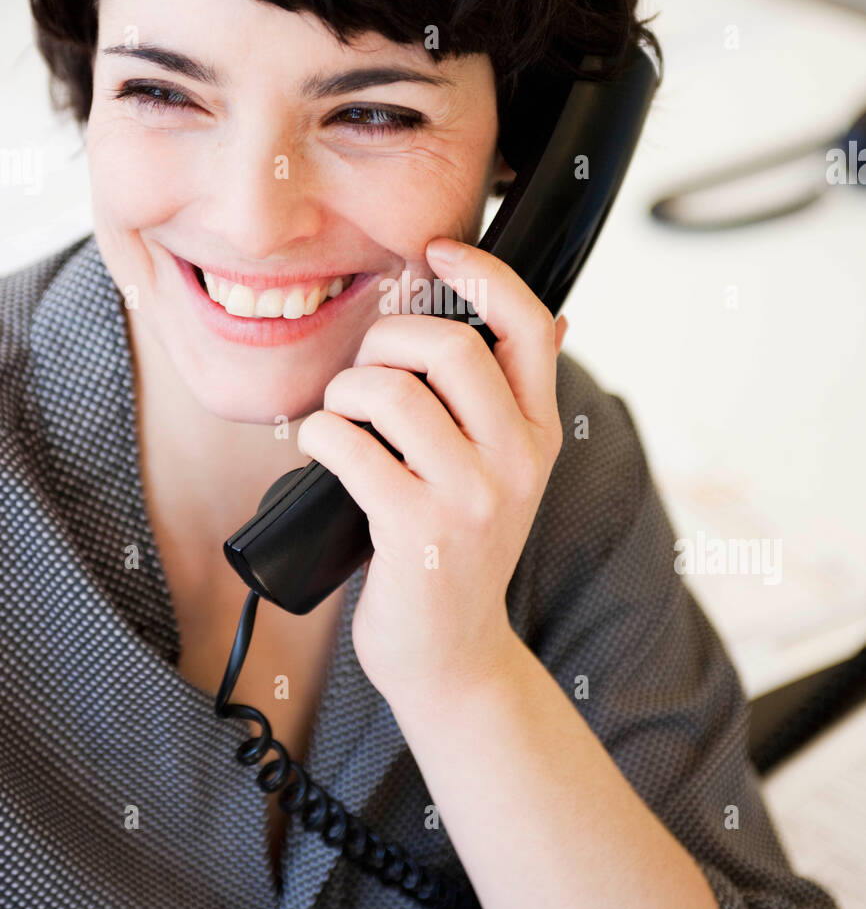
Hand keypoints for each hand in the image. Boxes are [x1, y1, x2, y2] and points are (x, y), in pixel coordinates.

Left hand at [295, 238, 567, 704]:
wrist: (451, 655)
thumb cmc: (459, 549)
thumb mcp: (508, 473)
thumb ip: (517, 400)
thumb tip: (554, 315)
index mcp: (540, 435)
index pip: (529, 325)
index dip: (482, 275)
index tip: (438, 254)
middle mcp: (517, 461)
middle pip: (450, 347)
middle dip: (386, 341)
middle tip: (365, 370)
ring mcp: (471, 498)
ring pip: (389, 392)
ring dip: (343, 392)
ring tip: (340, 418)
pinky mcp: (416, 531)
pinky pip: (348, 444)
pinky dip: (317, 435)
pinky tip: (320, 452)